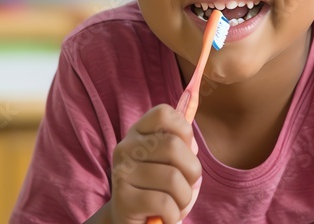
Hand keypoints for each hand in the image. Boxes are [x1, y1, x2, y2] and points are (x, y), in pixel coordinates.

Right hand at [108, 104, 201, 223]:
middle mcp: (125, 147)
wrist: (132, 221)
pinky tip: (163, 215)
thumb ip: (180, 139)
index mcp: (138, 132)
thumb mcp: (171, 162)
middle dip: (192, 172)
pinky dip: (173, 214)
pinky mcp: (123, 200)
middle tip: (184, 185)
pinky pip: (165, 203)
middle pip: (175, 147)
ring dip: (183, 198)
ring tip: (174, 203)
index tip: (184, 152)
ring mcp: (121, 173)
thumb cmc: (158, 189)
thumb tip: (191, 101)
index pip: (166, 113)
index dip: (185, 132)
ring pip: (173, 179)